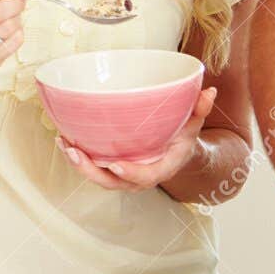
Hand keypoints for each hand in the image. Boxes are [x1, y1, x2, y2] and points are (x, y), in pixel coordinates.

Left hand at [58, 87, 217, 191]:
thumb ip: (200, 109)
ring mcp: (125, 175)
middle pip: (115, 182)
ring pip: (100, 178)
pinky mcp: (113, 169)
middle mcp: (141, 176)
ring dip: (80, 165)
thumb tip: (210, 91)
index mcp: (163, 167)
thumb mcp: (195, 123)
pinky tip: (64, 141)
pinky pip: (95, 169)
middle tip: (75, 152)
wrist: (177, 153)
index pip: (147, 176)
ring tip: (64, 145)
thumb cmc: (183, 137)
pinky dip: (79, 158)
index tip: (115, 164)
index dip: (131, 173)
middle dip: (93, 171)